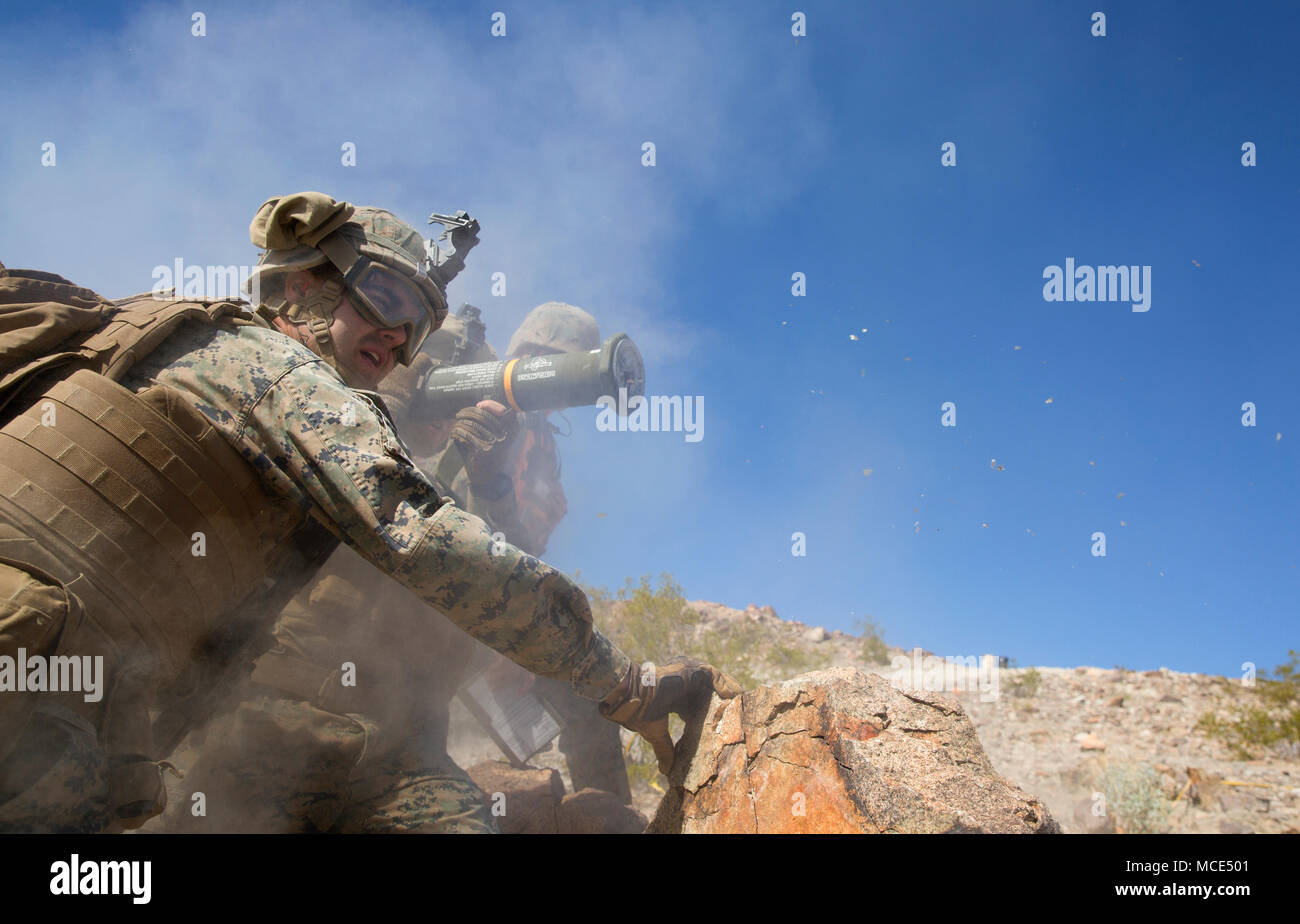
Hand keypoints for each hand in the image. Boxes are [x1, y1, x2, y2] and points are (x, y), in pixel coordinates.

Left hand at [450, 400, 518, 486]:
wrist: (486, 476)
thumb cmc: (490, 452)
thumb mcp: (498, 436)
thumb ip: (493, 421)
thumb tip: (480, 405)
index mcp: (513, 432)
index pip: (504, 411)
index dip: (491, 405)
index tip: (479, 405)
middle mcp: (506, 437)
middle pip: (484, 416)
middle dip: (468, 412)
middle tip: (459, 414)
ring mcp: (494, 444)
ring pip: (472, 424)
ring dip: (460, 423)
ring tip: (457, 425)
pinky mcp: (482, 451)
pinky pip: (465, 434)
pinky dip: (457, 432)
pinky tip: (454, 434)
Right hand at [599, 657, 741, 774]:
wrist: (630, 695)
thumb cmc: (639, 712)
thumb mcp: (656, 732)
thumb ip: (664, 749)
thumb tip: (665, 771)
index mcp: (675, 698)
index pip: (698, 704)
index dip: (710, 712)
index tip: (722, 723)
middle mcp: (683, 683)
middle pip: (709, 691)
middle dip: (723, 701)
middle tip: (737, 712)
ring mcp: (687, 674)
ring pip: (714, 681)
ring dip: (728, 691)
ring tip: (740, 702)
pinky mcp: (690, 669)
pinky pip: (713, 674)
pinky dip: (724, 684)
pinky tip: (734, 695)